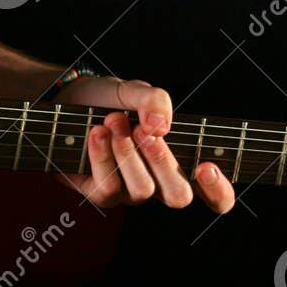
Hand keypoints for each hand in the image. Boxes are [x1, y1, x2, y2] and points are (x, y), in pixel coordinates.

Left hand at [52, 76, 234, 213]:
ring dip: (128, 152)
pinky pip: (108, 187)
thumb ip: (155, 100)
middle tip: (144, 130)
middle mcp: (159, 183)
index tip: (206, 166)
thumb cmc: (111, 99)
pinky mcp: (100, 194)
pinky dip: (103, 155)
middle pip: (179, 196)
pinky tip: (97, 132)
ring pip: (142, 191)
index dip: (219, 191)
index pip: (216, 196)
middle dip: (163, 160)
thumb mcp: (136, 90)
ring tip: (113, 120)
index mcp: (181, 161)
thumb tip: (161, 126)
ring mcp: (130, 192)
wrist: (67, 101)